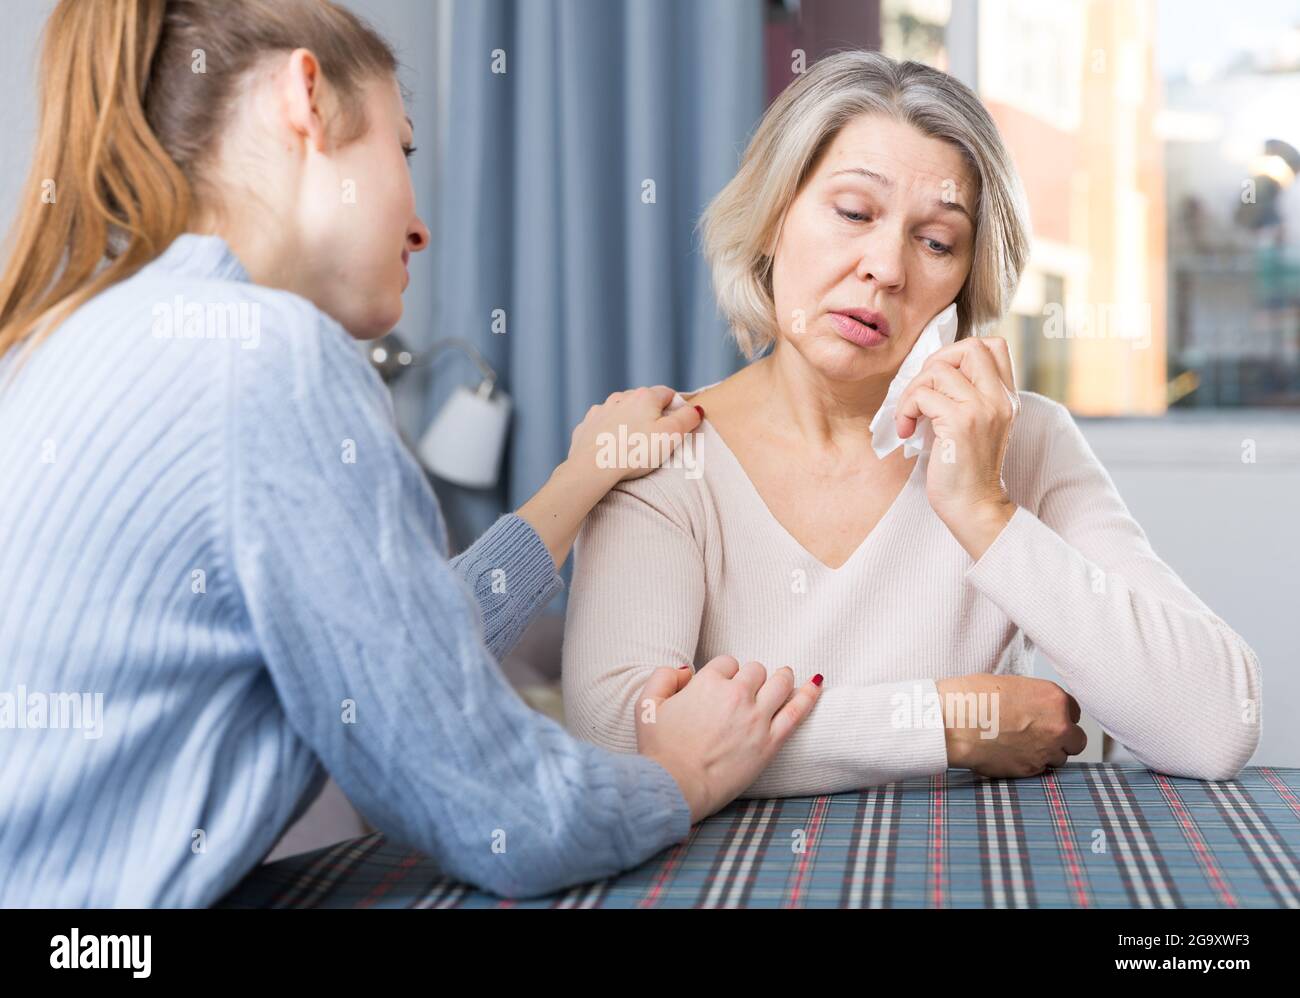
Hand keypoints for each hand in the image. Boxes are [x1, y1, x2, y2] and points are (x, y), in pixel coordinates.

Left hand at [518, 386, 701, 568]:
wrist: (593, 467)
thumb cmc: (635, 452)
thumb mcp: (672, 435)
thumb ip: (688, 419)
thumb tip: (695, 409)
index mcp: (644, 396)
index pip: (668, 393)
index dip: (677, 408)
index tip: (679, 426)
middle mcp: (620, 397)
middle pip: (644, 402)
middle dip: (652, 415)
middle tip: (658, 439)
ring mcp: (601, 411)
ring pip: (621, 412)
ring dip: (630, 422)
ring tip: (634, 445)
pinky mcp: (587, 426)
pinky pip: (603, 425)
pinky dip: (610, 433)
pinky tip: (613, 448)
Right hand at [635, 656, 822, 823]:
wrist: (676, 786)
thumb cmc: (659, 749)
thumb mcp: (646, 705)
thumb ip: (663, 677)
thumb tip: (684, 670)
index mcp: (707, 683)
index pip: (727, 663)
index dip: (723, 673)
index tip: (720, 686)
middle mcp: (736, 695)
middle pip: (755, 670)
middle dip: (750, 677)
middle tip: (746, 690)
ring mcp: (756, 718)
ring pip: (779, 683)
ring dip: (781, 678)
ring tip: (783, 678)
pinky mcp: (770, 742)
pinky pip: (796, 712)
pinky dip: (808, 695)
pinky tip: (817, 684)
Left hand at [894, 337, 1018, 524]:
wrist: (974, 506)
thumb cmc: (964, 470)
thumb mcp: (974, 424)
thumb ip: (965, 396)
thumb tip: (929, 371)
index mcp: (1006, 397)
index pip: (993, 345)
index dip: (959, 352)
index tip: (940, 380)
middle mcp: (1000, 398)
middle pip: (970, 346)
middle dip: (935, 362)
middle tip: (922, 393)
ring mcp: (982, 408)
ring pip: (939, 369)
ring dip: (913, 390)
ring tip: (910, 417)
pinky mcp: (960, 423)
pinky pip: (922, 395)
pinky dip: (906, 409)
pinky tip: (906, 430)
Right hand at [937, 673, 1087, 777]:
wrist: (952, 723)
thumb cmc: (972, 698)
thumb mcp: (1009, 685)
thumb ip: (1032, 699)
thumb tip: (1036, 709)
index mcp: (1054, 698)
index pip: (1074, 712)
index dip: (1059, 716)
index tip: (1047, 719)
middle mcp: (1057, 726)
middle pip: (1076, 740)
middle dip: (1061, 739)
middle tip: (1039, 736)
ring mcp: (1045, 751)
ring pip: (1059, 758)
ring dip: (1045, 754)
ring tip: (1019, 745)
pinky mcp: (1030, 770)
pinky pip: (1039, 770)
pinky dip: (1028, 764)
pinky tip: (1009, 753)